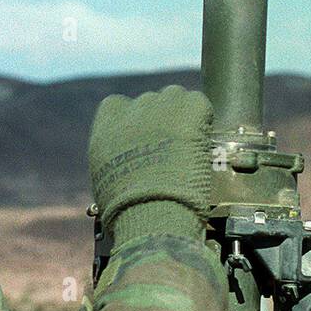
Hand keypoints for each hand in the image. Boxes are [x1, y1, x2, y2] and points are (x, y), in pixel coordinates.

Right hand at [89, 85, 213, 248]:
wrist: (151, 212)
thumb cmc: (128, 209)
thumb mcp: (106, 181)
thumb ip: (114, 160)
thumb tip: (126, 165)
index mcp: (106, 126)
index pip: (118, 106)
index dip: (133, 121)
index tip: (142, 138)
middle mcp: (132, 108)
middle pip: (151, 102)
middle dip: (161, 121)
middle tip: (172, 149)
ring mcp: (162, 105)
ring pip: (177, 99)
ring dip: (183, 117)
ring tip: (188, 148)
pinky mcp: (190, 108)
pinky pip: (200, 104)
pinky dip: (204, 120)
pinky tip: (201, 145)